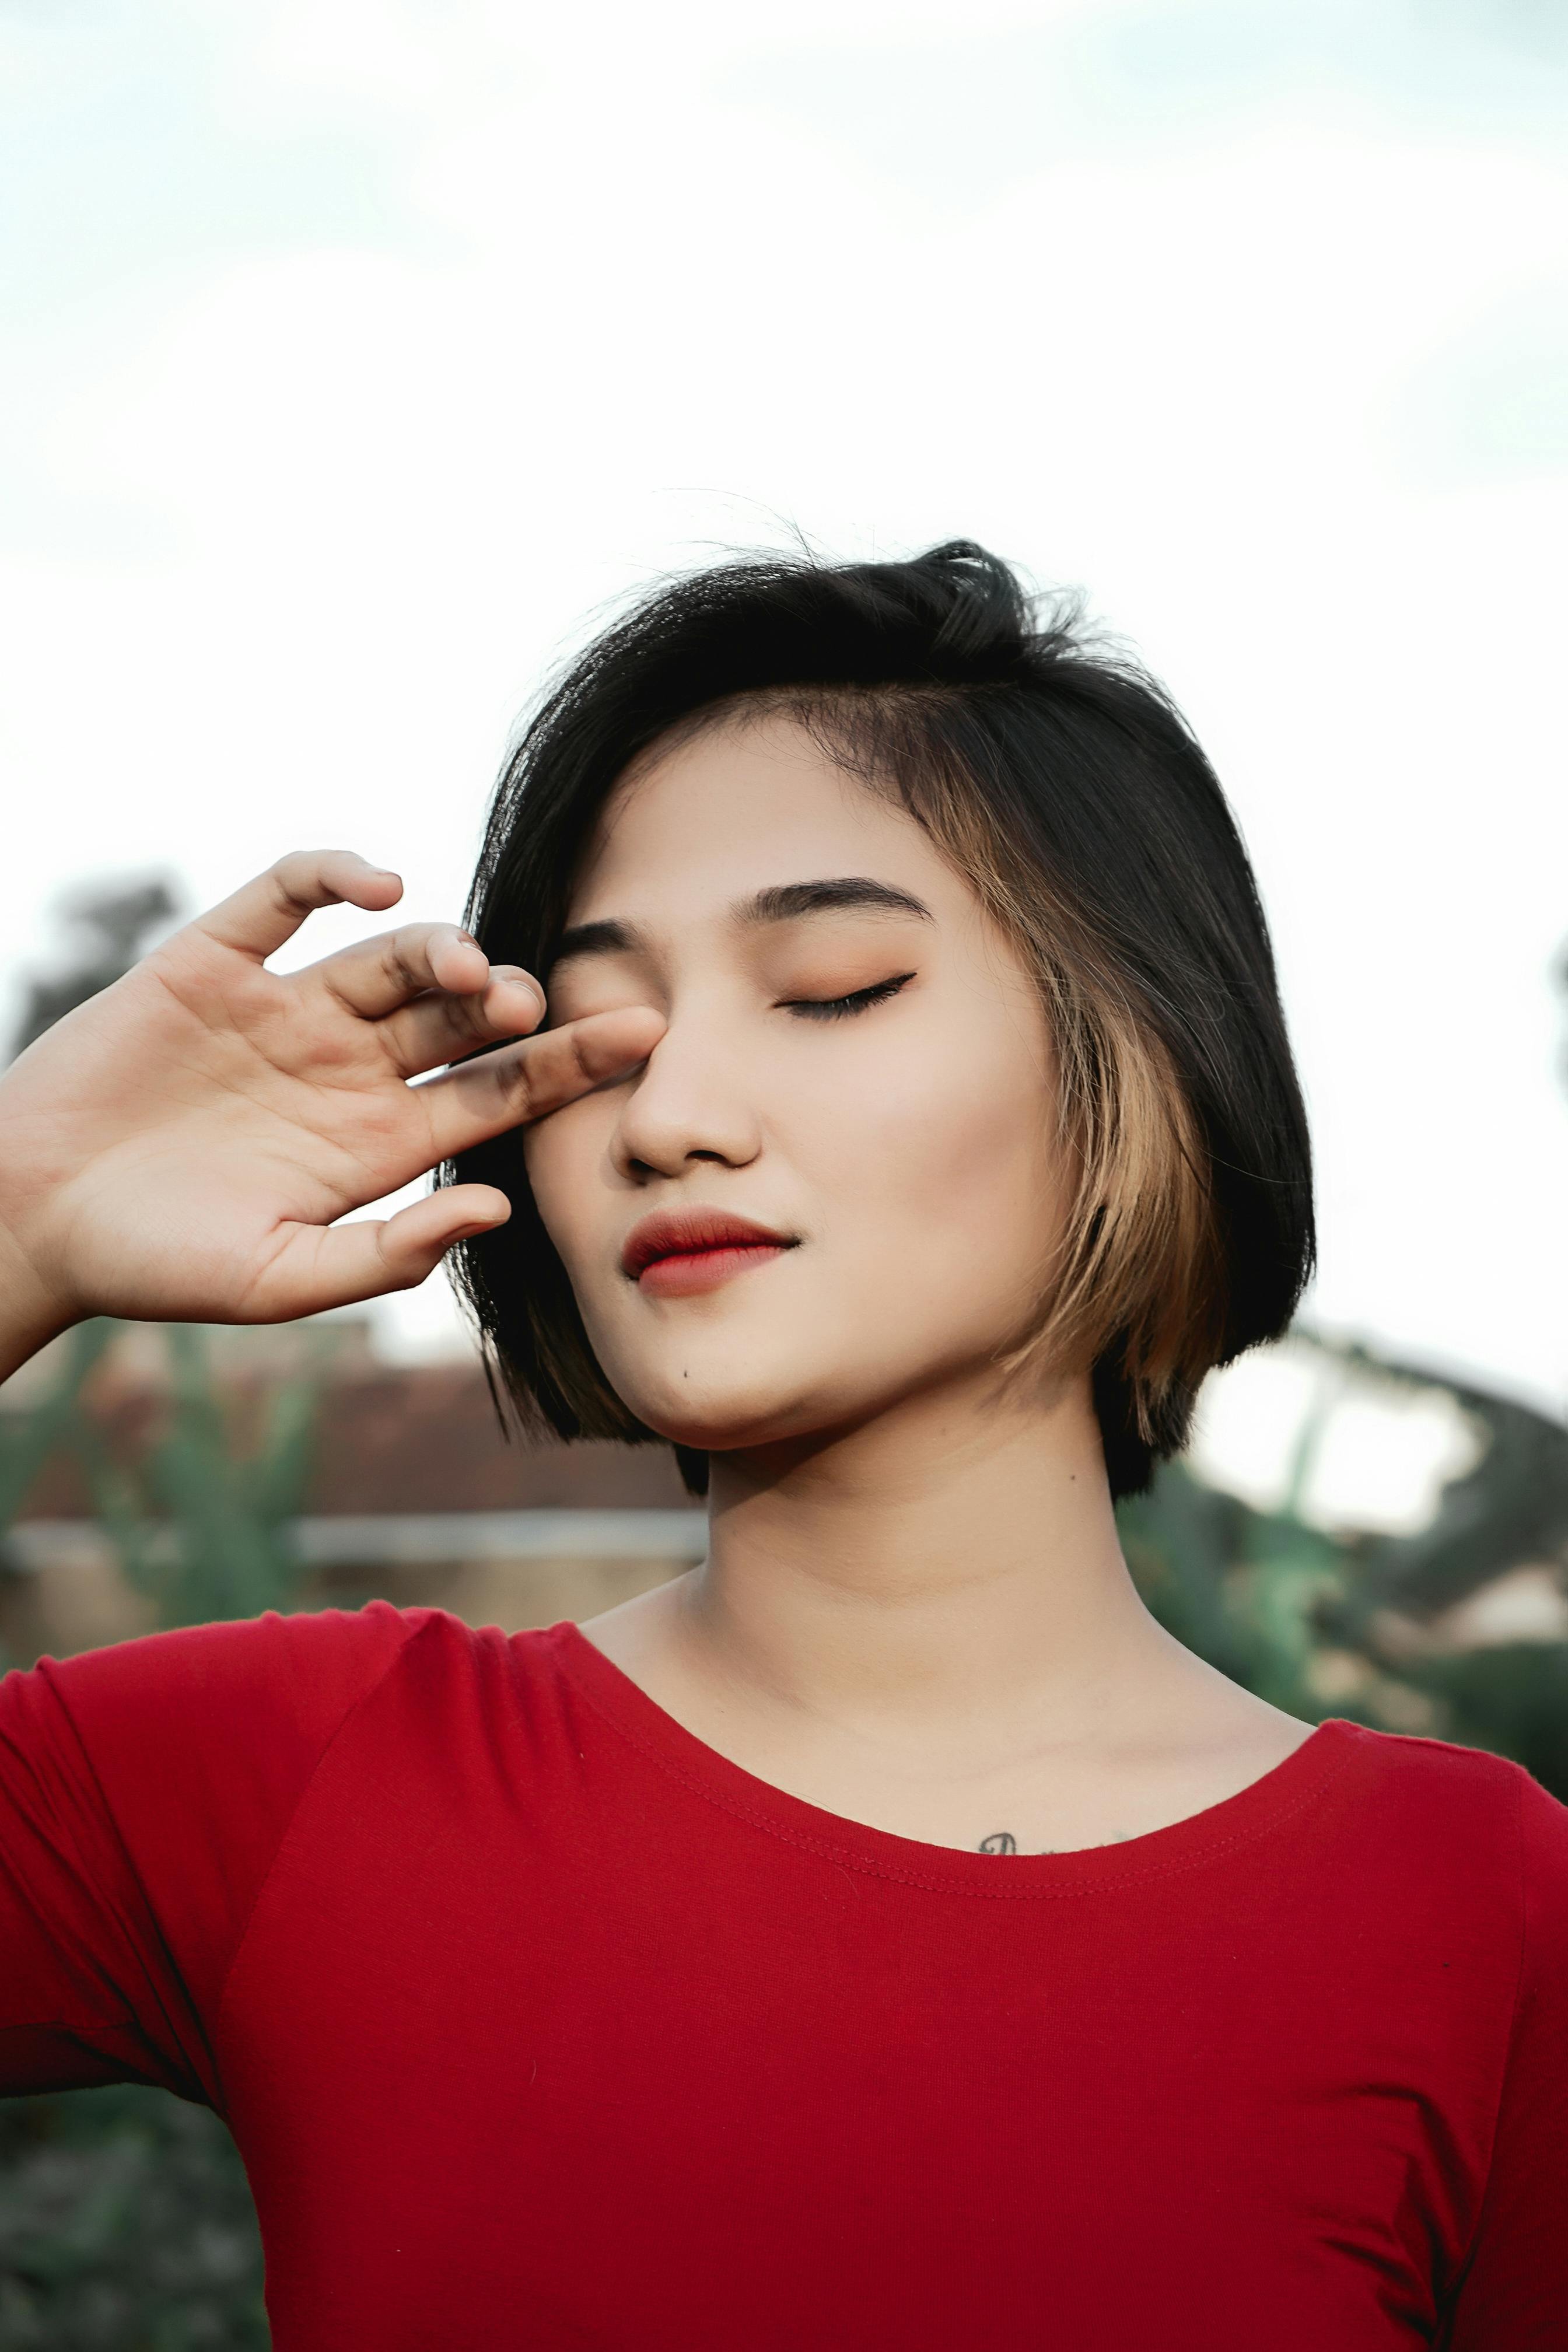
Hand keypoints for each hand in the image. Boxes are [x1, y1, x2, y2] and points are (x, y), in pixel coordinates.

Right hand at [0, 849, 663, 1341]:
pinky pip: (285, 899)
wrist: (33, 1218)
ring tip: (470, 968)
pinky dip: (332, 877)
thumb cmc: (157, 1265)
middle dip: (511, 1003)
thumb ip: (387, 1256)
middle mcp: (348, 1066)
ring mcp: (284, 1010)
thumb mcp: (279, 1281)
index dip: (569, 1063)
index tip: (644, 1038)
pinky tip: (378, 886)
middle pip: (461, 1018)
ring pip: (389, 956)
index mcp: (379, 1141)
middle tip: (537, 1003)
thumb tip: (495, 1213)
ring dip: (440, 950)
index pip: (498, 1091)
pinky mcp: (212, 963)